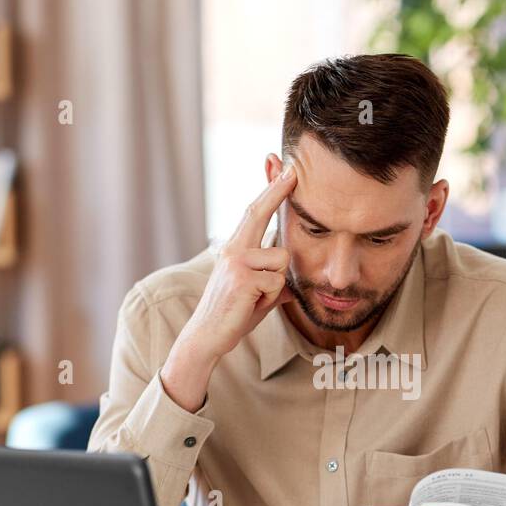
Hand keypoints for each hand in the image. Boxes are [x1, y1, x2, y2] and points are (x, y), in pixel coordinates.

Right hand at [162, 158, 296, 410]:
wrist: (209, 336)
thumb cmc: (234, 314)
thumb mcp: (259, 294)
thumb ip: (276, 283)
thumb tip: (297, 285)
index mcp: (237, 248)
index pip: (256, 213)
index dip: (270, 190)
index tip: (283, 169)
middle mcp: (234, 248)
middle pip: (259, 212)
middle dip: (277, 190)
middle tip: (293, 171)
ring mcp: (236, 261)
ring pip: (281, 259)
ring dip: (277, 282)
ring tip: (257, 297)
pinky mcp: (242, 278)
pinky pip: (277, 281)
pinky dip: (271, 296)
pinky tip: (252, 304)